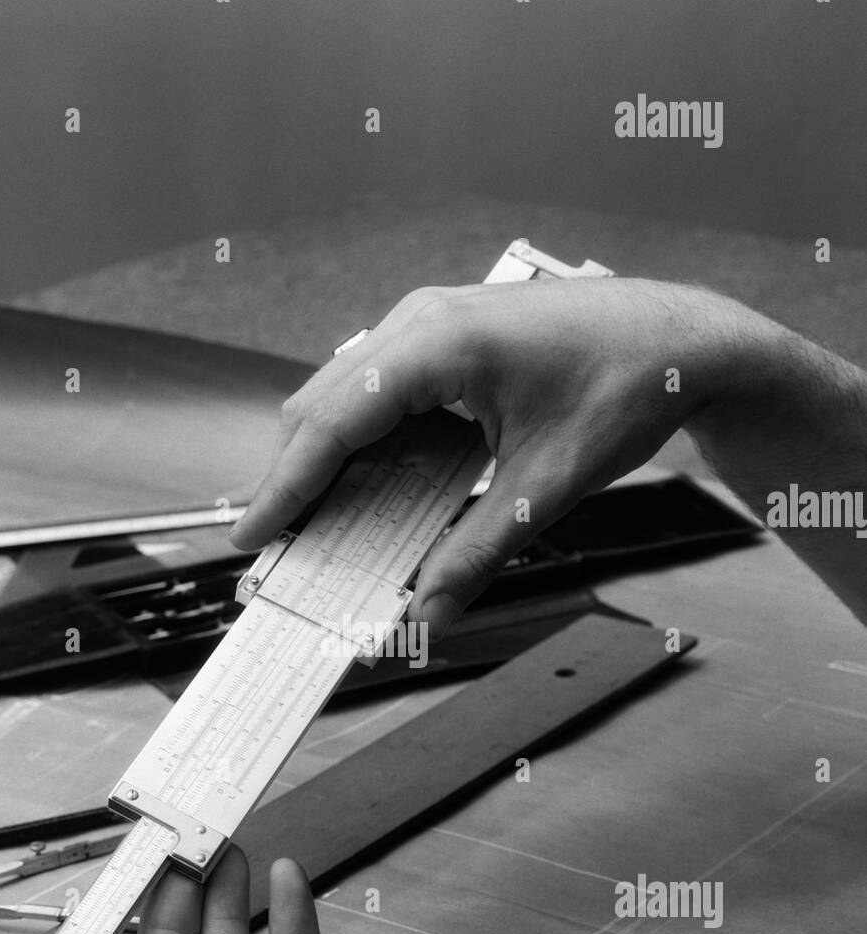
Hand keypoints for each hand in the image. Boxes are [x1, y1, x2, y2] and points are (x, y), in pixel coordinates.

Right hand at [231, 279, 749, 635]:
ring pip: (344, 396)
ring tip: (315, 529)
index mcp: (440, 343)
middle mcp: (421, 321)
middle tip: (278, 548)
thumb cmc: (628, 388)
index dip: (285, 486)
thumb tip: (427, 613)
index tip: (250, 535)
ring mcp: (430, 323)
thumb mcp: (550, 483)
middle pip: (322, 405)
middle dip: (295, 479)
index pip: (333, 420)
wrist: (682, 340)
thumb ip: (478, 550)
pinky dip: (364, 444)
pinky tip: (369, 493)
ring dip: (327, 463)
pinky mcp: (444, 339)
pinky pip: (379, 392)